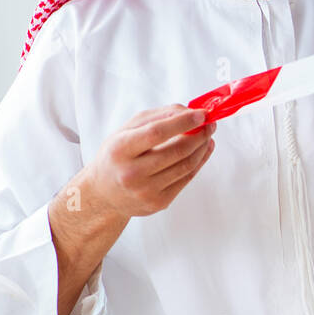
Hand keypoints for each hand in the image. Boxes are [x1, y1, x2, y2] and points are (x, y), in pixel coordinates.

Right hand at [84, 105, 216, 218]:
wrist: (103, 193)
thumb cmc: (117, 155)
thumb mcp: (126, 130)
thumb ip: (157, 116)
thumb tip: (190, 112)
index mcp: (120, 150)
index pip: (157, 132)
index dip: (183, 122)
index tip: (202, 114)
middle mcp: (131, 173)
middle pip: (177, 151)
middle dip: (200, 134)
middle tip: (210, 124)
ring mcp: (146, 191)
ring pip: (186, 165)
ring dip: (203, 147)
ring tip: (207, 135)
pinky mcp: (158, 203)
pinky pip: (186, 179)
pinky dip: (200, 162)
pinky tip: (203, 150)